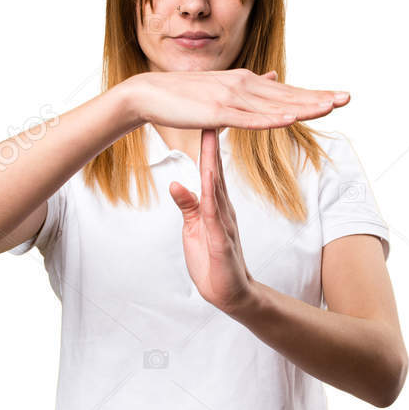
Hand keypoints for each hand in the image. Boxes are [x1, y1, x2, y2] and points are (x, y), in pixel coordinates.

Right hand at [122, 68, 348, 131]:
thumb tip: (275, 77)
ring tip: (329, 108)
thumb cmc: (187, 95)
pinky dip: (271, 119)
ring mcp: (230, 98)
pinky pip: (249, 118)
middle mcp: (243, 85)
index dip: (315, 95)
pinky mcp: (217, 112)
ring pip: (274, 106)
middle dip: (318, 98)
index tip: (340, 98)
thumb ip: (252, 86)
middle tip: (347, 98)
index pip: (288, 92)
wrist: (150, 95)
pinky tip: (290, 119)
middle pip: (288, 96)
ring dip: (302, 106)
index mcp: (247, 82)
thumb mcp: (225, 88)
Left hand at [169, 130, 255, 313]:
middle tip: (211, 115)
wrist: (231, 294)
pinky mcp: (221, 242)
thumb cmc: (213, 262)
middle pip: (216, 172)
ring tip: (210, 138)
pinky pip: (214, 215)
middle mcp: (223, 210)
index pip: (211, 172)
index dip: (207, 147)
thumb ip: (188, 206)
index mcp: (216, 206)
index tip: (204, 121)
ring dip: (213, 163)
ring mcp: (224, 225)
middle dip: (212, 145)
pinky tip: (208, 180)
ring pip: (217, 188)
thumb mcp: (194, 229)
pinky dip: (211, 196)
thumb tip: (176, 182)